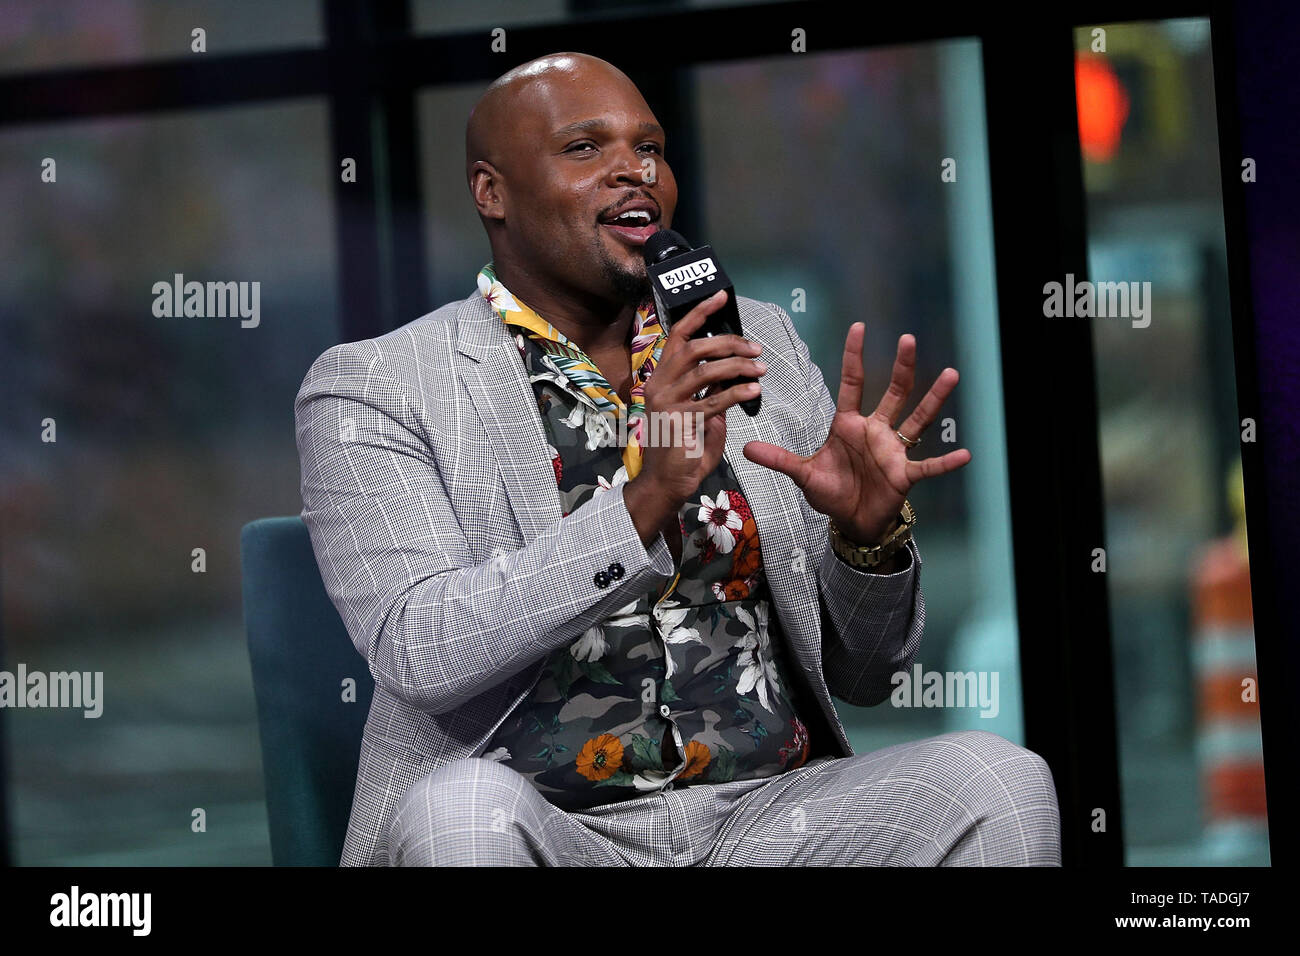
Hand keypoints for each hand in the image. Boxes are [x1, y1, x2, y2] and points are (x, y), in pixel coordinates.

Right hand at [624, 289, 764, 543]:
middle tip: (755, 348)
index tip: (721, 296)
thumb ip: (712, 392)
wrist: (667, 484)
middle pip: (695, 348)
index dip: (700, 313)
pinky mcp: (681, 421)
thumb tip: (733, 375)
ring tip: (761, 367)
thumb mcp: (700, 414)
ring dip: (738, 365)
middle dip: (729, 342)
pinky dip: (738, 392)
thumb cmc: (683, 451)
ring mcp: (668, 402)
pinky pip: (715, 400)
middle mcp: (659, 384)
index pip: (678, 335)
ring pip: (706, 370)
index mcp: (661, 378)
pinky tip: (754, 389)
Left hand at [742, 323, 970, 544]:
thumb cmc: (832, 493)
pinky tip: (964, 453)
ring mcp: (893, 450)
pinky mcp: (904, 474)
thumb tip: (746, 448)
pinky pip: (928, 465)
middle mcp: (875, 431)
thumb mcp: (803, 475)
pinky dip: (946, 462)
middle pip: (892, 392)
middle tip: (908, 339)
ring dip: (933, 398)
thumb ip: (779, 459)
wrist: (851, 521)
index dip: (854, 356)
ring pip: (917, 418)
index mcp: (849, 425)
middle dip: (901, 367)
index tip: (859, 327)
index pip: (852, 383)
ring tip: (950, 375)